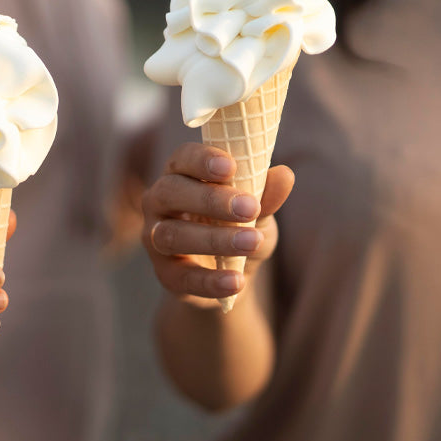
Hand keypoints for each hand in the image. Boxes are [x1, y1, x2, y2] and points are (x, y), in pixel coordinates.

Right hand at [141, 143, 293, 306]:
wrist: (232, 274)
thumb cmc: (240, 226)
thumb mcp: (257, 210)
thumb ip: (265, 195)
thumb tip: (284, 175)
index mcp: (181, 174)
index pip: (182, 158)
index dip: (202, 160)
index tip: (231, 167)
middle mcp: (159, 201)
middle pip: (169, 192)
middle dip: (209, 199)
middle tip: (249, 207)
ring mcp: (155, 238)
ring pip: (171, 235)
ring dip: (213, 239)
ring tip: (251, 242)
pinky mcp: (164, 273)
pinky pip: (181, 277)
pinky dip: (210, 280)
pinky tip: (236, 281)